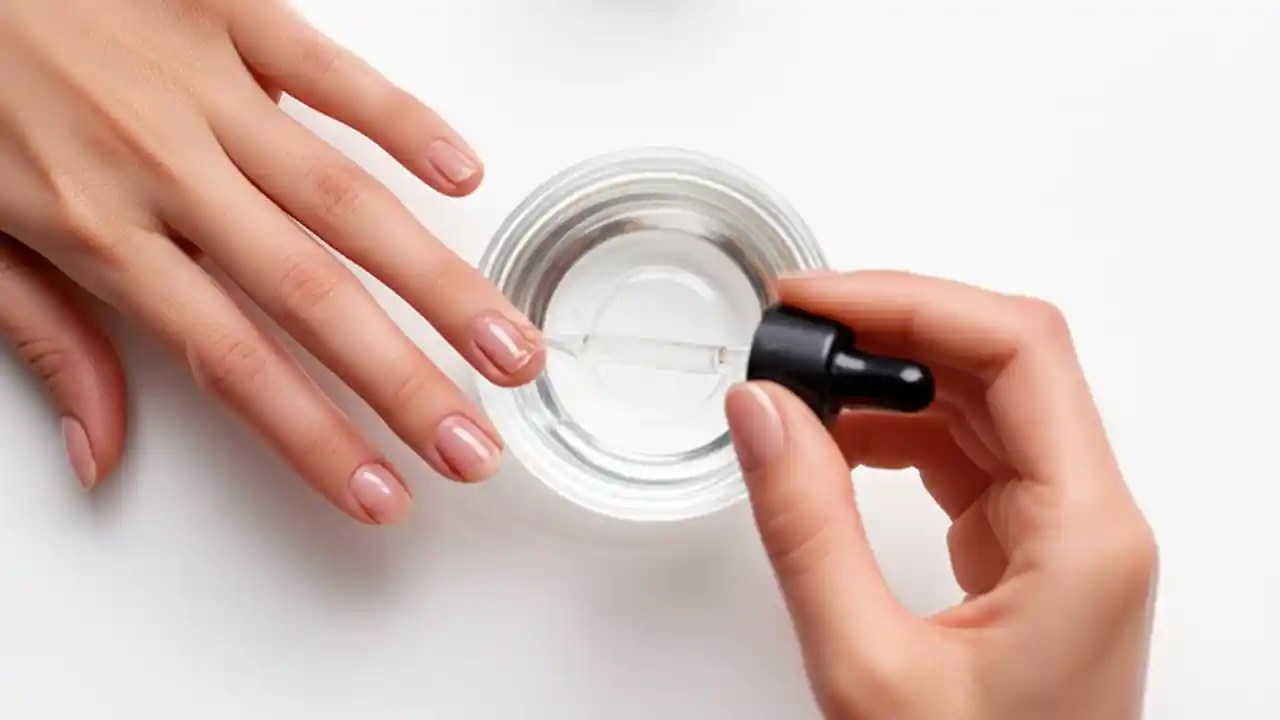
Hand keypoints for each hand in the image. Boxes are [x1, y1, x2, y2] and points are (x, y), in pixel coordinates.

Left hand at [0, 0, 544, 522]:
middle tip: (477, 444)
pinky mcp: (224, 8)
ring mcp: (202, 85)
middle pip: (309, 294)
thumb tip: (99, 452)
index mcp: (96, 230)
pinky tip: (463, 176)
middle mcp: (163, 167)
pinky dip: (401, 119)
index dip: (315, 438)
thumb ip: (47, 339)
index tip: (383, 493)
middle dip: (405, 381)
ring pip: (342, 197)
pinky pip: (328, 69)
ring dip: (437, 278)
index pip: (230, 361)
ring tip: (509, 342)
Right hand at [725, 271, 1156, 718]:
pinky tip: (836, 443)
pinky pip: (966, 458)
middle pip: (1005, 363)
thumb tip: (762, 412)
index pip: (1019, 351)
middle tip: (794, 328)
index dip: (911, 301)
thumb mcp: (867, 671)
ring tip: (800, 384)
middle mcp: (1093, 521)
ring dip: (891, 381)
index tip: (816, 299)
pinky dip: (896, 435)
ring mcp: (1063, 538)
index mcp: (1087, 534)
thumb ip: (807, 528)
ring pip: (984, 406)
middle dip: (894, 330)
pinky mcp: (1027, 558)